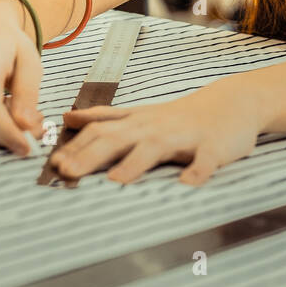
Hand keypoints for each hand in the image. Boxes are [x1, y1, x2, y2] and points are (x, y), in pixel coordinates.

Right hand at [0, 0, 44, 155]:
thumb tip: (25, 127)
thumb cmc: (11, 49)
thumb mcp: (30, 63)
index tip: (28, 148)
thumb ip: (28, 94)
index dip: (7, 133)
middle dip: (15, 135)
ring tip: (23, 111)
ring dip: (7, 133)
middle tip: (39, 124)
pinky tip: (3, 110)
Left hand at [50, 78, 263, 185]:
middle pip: (117, 139)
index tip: (53, 164)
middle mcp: (154, 127)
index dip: (75, 147)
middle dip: (90, 156)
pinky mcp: (213, 147)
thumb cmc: (181, 116)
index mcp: (137, 122)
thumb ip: (106, 118)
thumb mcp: (140, 114)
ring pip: (156, 148)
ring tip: (115, 180)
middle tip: (67, 173)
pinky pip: (205, 160)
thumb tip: (68, 117)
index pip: (98, 131)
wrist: (232, 102)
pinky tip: (187, 184)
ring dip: (135, 163)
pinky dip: (197, 172)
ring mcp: (184, 136)